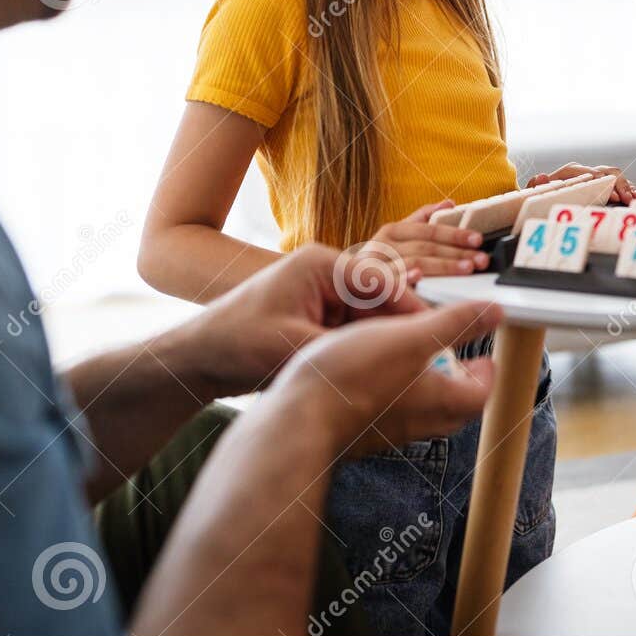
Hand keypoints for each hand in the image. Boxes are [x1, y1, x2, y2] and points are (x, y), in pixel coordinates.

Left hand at [163, 244, 427, 399]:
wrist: (197, 357)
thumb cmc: (237, 344)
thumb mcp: (296, 346)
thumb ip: (347, 346)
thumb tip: (392, 355)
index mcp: (321, 265)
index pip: (382, 283)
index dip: (413, 311)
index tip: (438, 335)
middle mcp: (325, 272)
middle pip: (381, 299)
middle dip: (401, 328)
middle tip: (433, 357)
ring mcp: (322, 293)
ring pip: (370, 317)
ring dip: (385, 340)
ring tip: (412, 367)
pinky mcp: (317, 313)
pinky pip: (354, 328)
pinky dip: (365, 347)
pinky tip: (383, 370)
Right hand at [271, 300, 500, 458]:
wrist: (297, 420)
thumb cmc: (353, 378)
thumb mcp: (410, 336)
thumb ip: (455, 323)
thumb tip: (496, 312)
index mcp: (441, 402)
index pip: (482, 394)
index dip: (487, 372)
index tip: (484, 356)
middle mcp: (419, 423)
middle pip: (453, 406)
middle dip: (458, 381)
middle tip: (453, 357)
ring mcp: (388, 431)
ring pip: (420, 410)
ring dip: (424, 385)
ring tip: (412, 357)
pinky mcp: (360, 431)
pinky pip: (388, 412)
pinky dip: (393, 392)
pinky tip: (372, 373)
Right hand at [359, 199, 489, 280]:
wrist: (342, 287)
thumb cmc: (377, 262)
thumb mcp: (396, 237)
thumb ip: (421, 220)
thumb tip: (450, 203)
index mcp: (392, 231)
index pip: (429, 230)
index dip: (455, 234)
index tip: (478, 239)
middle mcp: (383, 246)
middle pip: (426, 247)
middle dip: (457, 253)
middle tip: (481, 259)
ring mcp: (377, 267)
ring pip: (415, 263)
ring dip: (443, 266)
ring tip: (466, 269)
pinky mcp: (371, 289)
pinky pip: (392, 284)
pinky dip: (405, 279)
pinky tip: (419, 278)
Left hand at [524, 162, 635, 202]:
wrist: (544, 198)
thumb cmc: (541, 197)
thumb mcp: (533, 193)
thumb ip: (536, 186)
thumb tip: (542, 176)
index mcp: (569, 173)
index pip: (586, 172)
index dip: (597, 179)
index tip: (608, 189)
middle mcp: (584, 172)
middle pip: (605, 172)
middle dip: (617, 184)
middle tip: (624, 198)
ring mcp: (595, 178)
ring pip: (614, 176)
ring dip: (625, 186)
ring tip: (633, 198)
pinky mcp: (602, 186)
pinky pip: (618, 184)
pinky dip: (628, 189)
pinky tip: (635, 197)